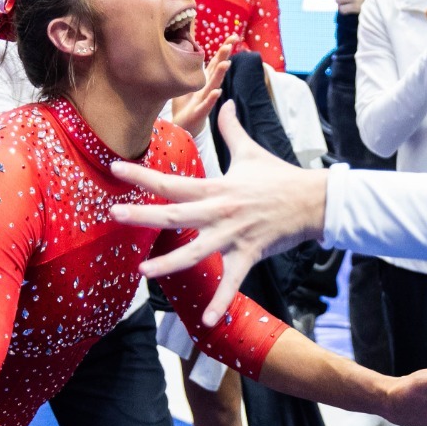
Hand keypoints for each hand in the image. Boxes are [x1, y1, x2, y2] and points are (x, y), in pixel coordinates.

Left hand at [111, 103, 326, 326]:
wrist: (313, 200)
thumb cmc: (280, 177)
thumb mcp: (252, 151)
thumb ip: (232, 130)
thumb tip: (225, 103)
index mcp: (215, 187)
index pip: (172, 181)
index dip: (142, 175)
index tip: (115, 168)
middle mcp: (218, 211)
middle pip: (174, 214)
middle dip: (142, 215)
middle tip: (113, 215)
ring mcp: (232, 234)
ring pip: (195, 251)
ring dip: (168, 263)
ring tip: (142, 272)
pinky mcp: (249, 254)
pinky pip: (232, 281)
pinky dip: (221, 302)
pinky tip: (208, 321)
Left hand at [169, 40, 235, 137]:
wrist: (182, 128)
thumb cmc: (185, 105)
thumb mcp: (186, 83)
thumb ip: (192, 69)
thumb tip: (192, 51)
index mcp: (204, 80)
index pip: (215, 62)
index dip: (224, 50)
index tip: (233, 37)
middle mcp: (206, 88)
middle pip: (216, 70)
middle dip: (223, 57)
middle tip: (231, 43)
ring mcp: (204, 100)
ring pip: (213, 85)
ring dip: (220, 75)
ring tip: (226, 63)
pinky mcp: (199, 112)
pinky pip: (207, 105)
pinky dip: (212, 99)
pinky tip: (218, 92)